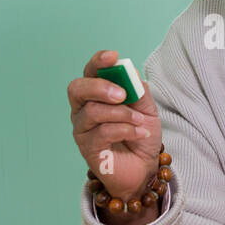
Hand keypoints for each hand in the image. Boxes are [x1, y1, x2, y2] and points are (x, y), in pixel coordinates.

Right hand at [67, 49, 161, 201]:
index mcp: (96, 94)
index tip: (113, 57)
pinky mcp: (87, 148)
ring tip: (140, 121)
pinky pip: (102, 132)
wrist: (144, 167)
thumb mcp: (146, 109)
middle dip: (100, 87)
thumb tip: (129, 71)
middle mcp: (83, 109)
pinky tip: (139, 133)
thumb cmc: (140, 134)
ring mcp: (83, 129)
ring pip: (92, 111)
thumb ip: (138, 90)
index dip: (98, 62)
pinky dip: (125, 129)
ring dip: (122, 114)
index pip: (90, 72)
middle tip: (122, 94)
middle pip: (77, 89)